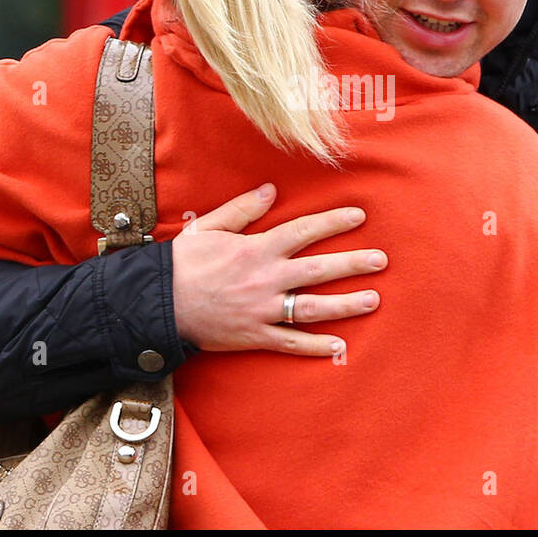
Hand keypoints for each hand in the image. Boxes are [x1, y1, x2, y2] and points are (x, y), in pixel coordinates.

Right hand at [170, 183, 384, 355]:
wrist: (156, 304)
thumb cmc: (181, 263)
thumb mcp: (209, 227)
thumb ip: (242, 209)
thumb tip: (270, 190)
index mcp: (257, 248)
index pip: (304, 231)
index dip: (333, 222)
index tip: (359, 216)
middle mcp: (266, 278)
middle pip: (318, 269)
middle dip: (353, 263)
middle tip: (380, 260)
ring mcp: (262, 310)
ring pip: (312, 307)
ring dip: (346, 304)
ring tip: (373, 299)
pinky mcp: (254, 336)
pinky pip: (290, 342)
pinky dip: (314, 346)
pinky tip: (338, 346)